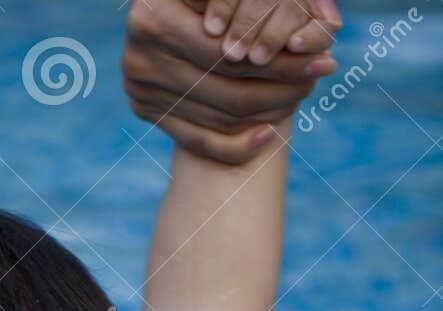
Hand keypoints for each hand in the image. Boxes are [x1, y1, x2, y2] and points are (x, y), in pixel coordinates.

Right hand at [123, 0, 339, 163]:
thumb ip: (247, 7)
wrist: (170, 4)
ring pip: (218, 115)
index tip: (322, 56)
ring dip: (268, 111)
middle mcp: (139, 55)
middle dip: (281, 84)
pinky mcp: (145, 110)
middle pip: (227, 85)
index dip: (281, 59)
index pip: (232, 52)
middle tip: (318, 76)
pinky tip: (268, 134)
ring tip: (300, 96)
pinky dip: (236, 146)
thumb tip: (321, 29)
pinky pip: (197, 141)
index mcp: (154, 16)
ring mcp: (140, 87)